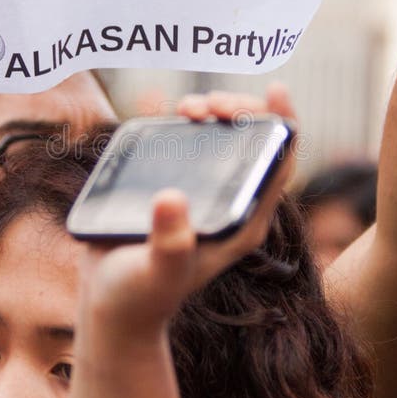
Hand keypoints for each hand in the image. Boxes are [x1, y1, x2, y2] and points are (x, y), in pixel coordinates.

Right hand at [77, 84, 295, 337]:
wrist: (112, 306)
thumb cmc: (140, 296)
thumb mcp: (157, 273)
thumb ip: (170, 243)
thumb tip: (171, 198)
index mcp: (244, 221)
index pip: (280, 163)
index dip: (284, 122)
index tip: (274, 90)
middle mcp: (230, 201)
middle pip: (253, 140)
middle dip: (239, 110)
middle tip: (211, 105)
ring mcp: (204, 190)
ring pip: (222, 135)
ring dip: (211, 111)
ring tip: (188, 109)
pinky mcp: (175, 182)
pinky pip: (189, 141)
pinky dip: (184, 120)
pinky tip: (172, 112)